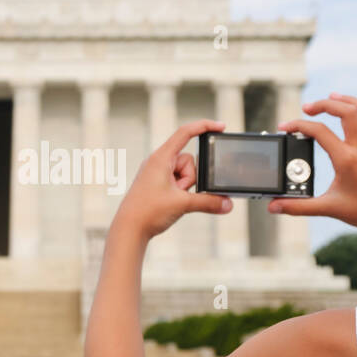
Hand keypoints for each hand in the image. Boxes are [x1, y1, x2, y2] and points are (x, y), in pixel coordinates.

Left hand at [114, 119, 232, 237]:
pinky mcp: (157, 183)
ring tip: (172, 199)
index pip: (185, 133)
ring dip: (185, 187)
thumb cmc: (148, 212)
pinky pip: (178, 182)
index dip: (205, 126)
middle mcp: (158, 161)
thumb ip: (209, 202)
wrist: (129, 229)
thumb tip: (228, 204)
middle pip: (189, 160)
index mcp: (161, 158)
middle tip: (178, 193)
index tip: (221, 126)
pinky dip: (180, 191)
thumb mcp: (183, 204)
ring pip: (185, 173)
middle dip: (191, 179)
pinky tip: (171, 202)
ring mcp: (157, 172)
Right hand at [268, 93, 356, 234]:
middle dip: (323, 105)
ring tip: (330, 97)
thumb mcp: (327, 208)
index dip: (298, 126)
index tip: (285, 128)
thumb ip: (298, 207)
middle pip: (345, 111)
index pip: (319, 132)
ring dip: (346, 100)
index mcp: (346, 159)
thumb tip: (274, 206)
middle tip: (306, 108)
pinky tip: (349, 110)